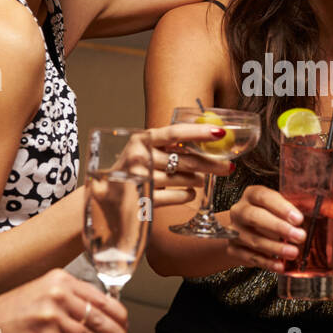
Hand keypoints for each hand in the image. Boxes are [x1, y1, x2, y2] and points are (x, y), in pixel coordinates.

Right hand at [0, 269, 129, 332]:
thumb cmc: (14, 311)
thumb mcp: (44, 290)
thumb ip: (72, 297)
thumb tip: (102, 314)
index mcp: (61, 280)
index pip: (101, 298)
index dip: (119, 315)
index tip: (126, 325)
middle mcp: (59, 296)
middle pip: (100, 318)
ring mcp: (53, 319)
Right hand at [117, 125, 231, 206]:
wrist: (104, 201)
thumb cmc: (130, 172)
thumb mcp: (143, 152)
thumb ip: (166, 145)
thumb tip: (205, 138)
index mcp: (141, 140)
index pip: (175, 133)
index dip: (200, 132)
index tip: (221, 132)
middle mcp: (140, 157)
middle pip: (186, 159)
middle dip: (212, 163)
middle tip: (228, 166)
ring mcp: (142, 179)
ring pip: (186, 178)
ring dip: (197, 180)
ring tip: (197, 179)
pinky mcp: (146, 200)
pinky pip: (181, 196)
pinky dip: (188, 194)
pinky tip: (186, 193)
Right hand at [224, 184, 306, 272]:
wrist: (246, 231)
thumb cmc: (269, 216)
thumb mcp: (280, 207)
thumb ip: (295, 208)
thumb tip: (322, 214)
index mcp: (252, 195)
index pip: (263, 196)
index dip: (281, 207)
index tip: (298, 219)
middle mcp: (240, 211)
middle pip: (255, 216)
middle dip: (279, 227)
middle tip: (299, 236)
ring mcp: (234, 231)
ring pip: (253, 240)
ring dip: (275, 248)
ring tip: (293, 252)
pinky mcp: (233, 249)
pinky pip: (250, 257)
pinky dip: (267, 262)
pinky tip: (280, 265)